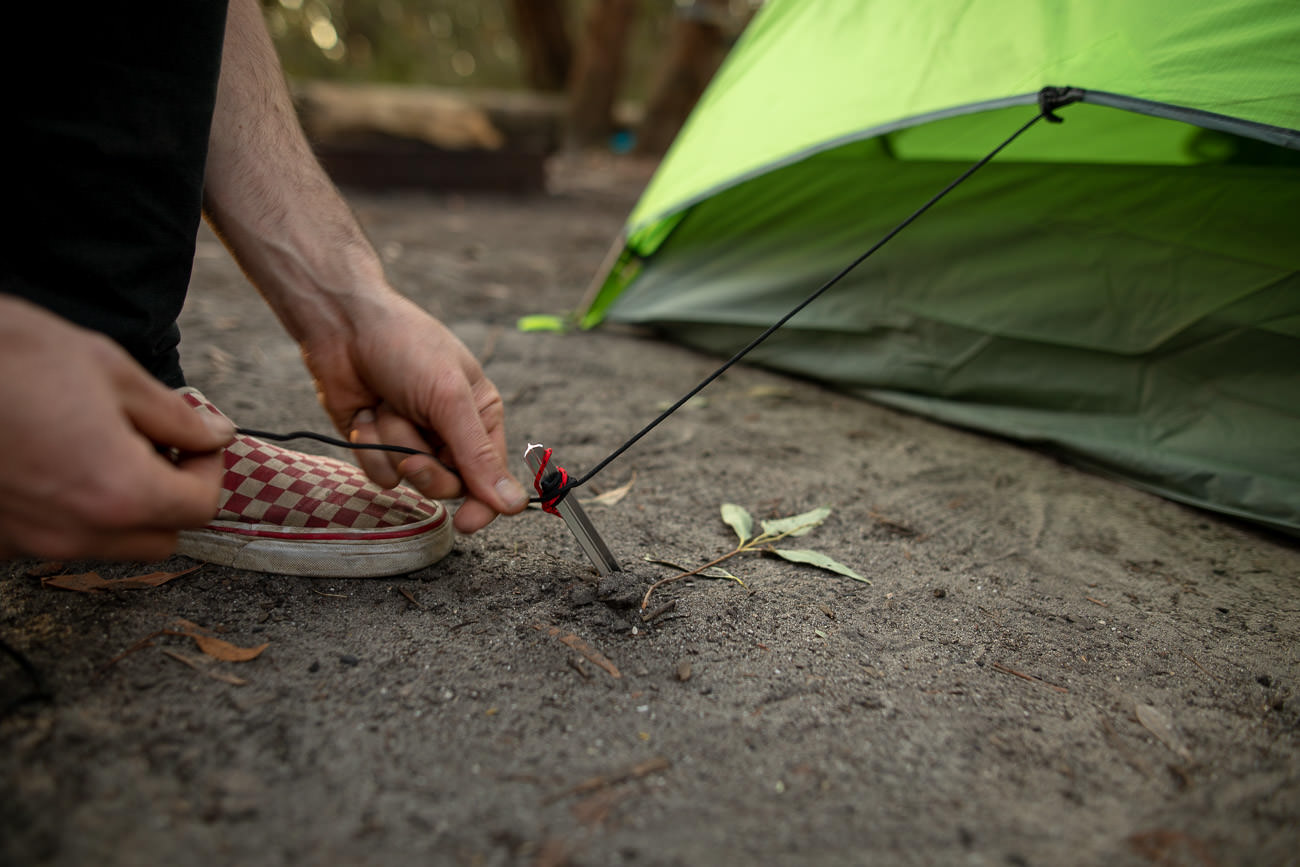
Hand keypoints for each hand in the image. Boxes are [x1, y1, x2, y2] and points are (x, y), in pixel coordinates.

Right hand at [0, 296, 234, 561]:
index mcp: (119, 491)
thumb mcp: (110, 370)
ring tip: (99, 446)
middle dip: (172, 496)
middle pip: (160, 539)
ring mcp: (28, 542)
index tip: (196, 438)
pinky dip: (69, 511)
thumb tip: (213, 434)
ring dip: (122, 507)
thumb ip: (174, 415)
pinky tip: (54, 462)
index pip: (200, 508)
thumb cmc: (12, 357)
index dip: (209, 469)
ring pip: (107, 544)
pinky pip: (53, 539)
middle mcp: (74, 531)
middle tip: (157, 445)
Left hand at [299, 291, 527, 533]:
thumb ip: (478, 455)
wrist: (342, 326)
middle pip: (449, 486)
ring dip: (391, 446)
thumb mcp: (449, 398)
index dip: (483, 504)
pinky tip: (366, 412)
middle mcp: (449, 433)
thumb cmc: (405, 346)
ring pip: (409, 480)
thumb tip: (513, 503)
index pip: (491, 477)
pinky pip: (379, 473)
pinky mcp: (378, 446)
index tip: (468, 523)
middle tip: (409, 451)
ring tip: (385, 408)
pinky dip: (369, 446)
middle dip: (424, 467)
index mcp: (480, 416)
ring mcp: (412, 440)